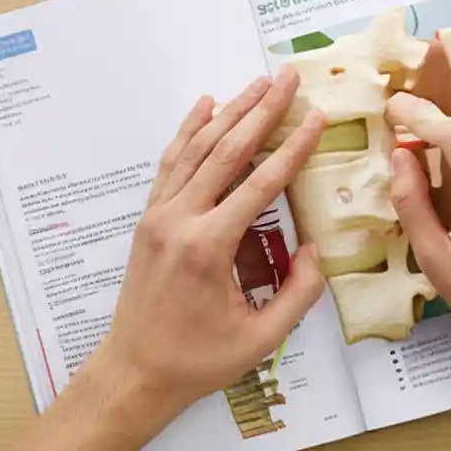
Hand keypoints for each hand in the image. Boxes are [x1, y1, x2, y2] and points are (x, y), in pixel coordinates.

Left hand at [95, 66, 328, 410]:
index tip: (318, 116)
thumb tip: (318, 250)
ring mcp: (159, 216)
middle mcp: (179, 220)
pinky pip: (171, 163)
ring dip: (230, 112)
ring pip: (197, 149)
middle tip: (289, 78)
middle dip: (262, 110)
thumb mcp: (262, 338)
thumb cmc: (199, 361)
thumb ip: (299, 293)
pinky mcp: (149, 219)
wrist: (133, 373)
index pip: (261, 183)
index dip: (294, 148)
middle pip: (227, 151)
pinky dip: (189, 130)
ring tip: (258, 83)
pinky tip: (206, 105)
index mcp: (209, 247)